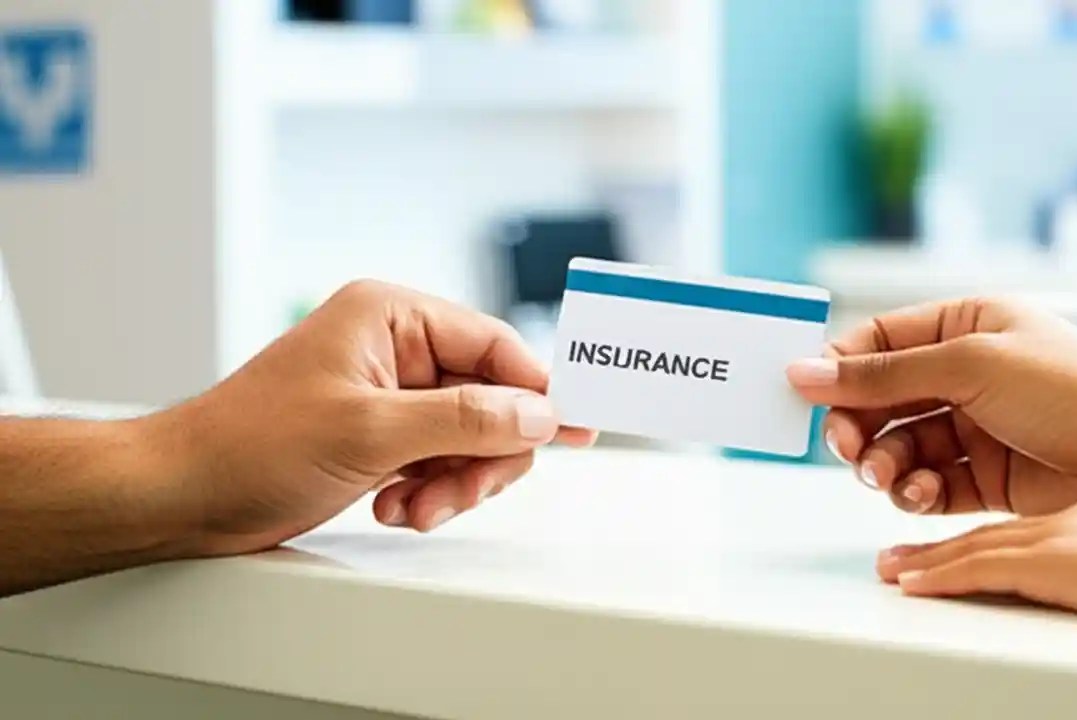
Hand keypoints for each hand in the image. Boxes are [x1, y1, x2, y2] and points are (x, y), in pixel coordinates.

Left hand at [152, 280, 592, 556]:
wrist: (183, 494)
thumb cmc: (249, 444)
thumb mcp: (372, 430)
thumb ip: (466, 419)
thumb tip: (539, 412)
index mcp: (390, 316)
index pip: (493, 346)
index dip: (539, 389)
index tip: (580, 427)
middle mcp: (393, 348)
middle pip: (489, 398)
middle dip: (481, 454)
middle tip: (461, 492)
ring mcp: (388, 394)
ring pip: (468, 437)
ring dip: (453, 482)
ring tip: (413, 507)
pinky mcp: (380, 434)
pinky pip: (438, 460)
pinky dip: (429, 491)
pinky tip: (394, 506)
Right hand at [787, 299, 1076, 515]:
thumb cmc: (1073, 390)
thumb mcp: (967, 366)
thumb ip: (880, 374)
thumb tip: (805, 371)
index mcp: (963, 325)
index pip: (877, 340)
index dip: (838, 367)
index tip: (806, 394)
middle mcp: (963, 373)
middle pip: (878, 399)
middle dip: (856, 424)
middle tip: (845, 446)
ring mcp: (971, 425)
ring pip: (895, 446)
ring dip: (882, 463)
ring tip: (888, 476)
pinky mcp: (980, 476)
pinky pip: (924, 483)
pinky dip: (914, 491)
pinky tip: (923, 493)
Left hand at [876, 500, 1076, 628]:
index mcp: (1071, 514)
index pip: (1002, 524)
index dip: (961, 538)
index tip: (931, 552)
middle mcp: (1051, 519)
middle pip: (974, 529)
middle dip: (926, 546)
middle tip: (890, 561)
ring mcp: (1047, 536)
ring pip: (966, 544)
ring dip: (920, 560)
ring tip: (887, 573)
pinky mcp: (1048, 559)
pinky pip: (977, 566)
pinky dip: (938, 575)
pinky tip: (911, 586)